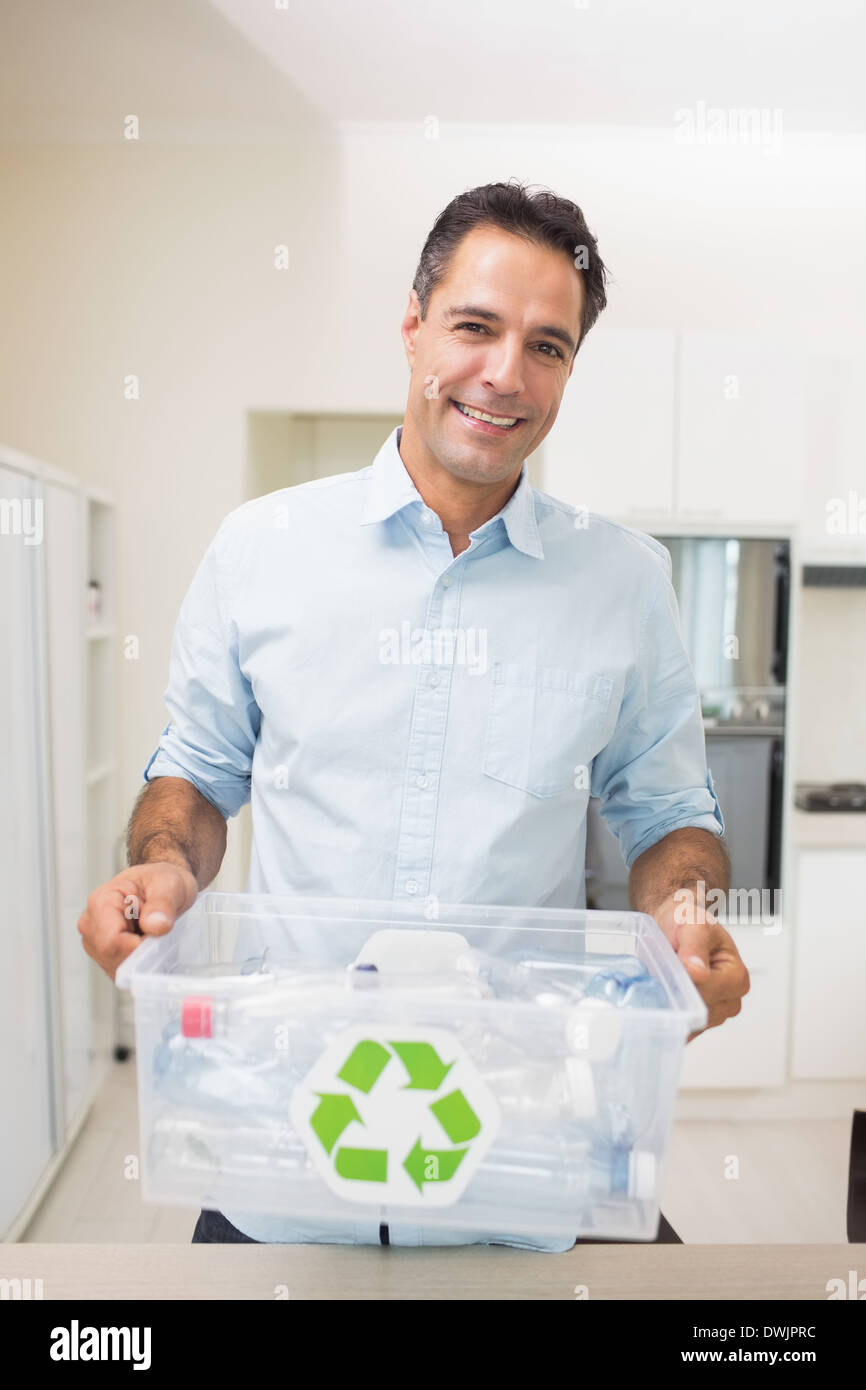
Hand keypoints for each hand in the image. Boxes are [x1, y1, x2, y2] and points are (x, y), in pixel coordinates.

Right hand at [77, 861, 198, 981]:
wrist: (160, 885)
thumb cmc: (160, 881)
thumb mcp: (170, 883)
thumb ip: (163, 903)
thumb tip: (155, 925)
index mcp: (101, 902)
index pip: (111, 941)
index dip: (137, 948)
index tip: (159, 942)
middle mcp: (91, 924)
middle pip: (112, 957)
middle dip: (140, 955)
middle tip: (160, 936)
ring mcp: (95, 943)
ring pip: (117, 968)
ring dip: (140, 960)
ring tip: (154, 937)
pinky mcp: (105, 956)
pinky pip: (122, 971)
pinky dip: (139, 965)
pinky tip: (149, 947)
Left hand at [648, 894, 750, 1042]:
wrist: (673, 925)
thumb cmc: (689, 921)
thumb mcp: (693, 924)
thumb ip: (695, 947)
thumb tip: (697, 972)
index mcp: (737, 977)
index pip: (709, 991)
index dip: (685, 981)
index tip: (668, 968)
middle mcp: (730, 999)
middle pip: (700, 1010)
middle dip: (677, 995)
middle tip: (660, 975)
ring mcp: (715, 1012)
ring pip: (690, 1022)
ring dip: (672, 1006)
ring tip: (660, 983)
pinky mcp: (698, 1019)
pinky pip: (683, 1028)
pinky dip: (669, 1018)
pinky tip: (658, 1002)